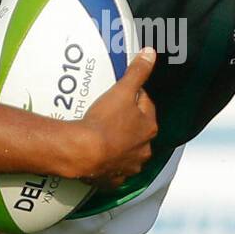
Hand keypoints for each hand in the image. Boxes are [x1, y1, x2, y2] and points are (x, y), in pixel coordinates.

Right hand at [76, 47, 157, 189]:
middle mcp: (144, 149)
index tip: (121, 94)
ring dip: (120, 145)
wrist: (83, 152)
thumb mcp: (122, 90)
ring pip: (128, 152)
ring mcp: (129, 166)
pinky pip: (113, 170)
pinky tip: (98, 157)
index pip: (146, 105)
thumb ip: (137, 72)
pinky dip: (108, 164)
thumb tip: (150, 54)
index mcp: (149, 127)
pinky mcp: (113, 179)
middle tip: (109, 114)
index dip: (134, 97)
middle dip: (128, 122)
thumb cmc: (104, 122)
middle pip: (137, 130)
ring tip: (102, 135)